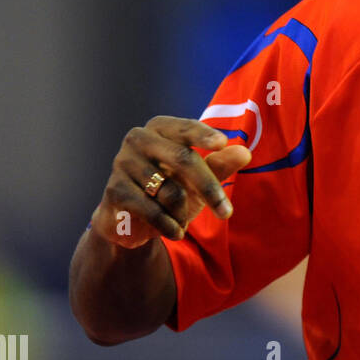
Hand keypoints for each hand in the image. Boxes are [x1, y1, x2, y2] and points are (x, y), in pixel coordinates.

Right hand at [90, 116, 252, 247]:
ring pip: (170, 191)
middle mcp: (138, 140)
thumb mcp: (198, 180)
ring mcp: (122, 163)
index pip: (185, 128)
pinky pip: (153, 211)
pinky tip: (174, 232)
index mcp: (159, 128)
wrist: (131, 221)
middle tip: (226, 213)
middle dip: (209, 188)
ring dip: (183, 213)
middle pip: (183, 159)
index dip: (203, 135)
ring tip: (181, 220)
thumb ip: (220, 165)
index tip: (222, 144)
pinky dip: (170, 226)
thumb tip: (244, 153)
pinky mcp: (114, 191)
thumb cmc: (170, 191)